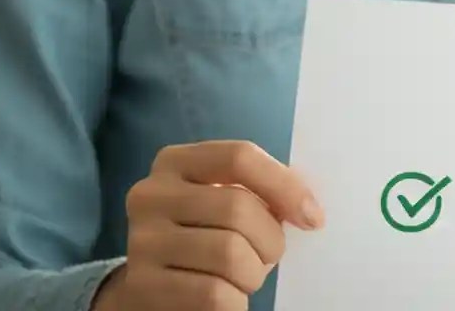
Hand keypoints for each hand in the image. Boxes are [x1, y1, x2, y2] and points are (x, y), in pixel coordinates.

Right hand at [93, 140, 323, 310]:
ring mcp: (141, 240)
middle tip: (268, 257)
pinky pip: (213, 294)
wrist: (150, 287)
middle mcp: (150, 194)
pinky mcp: (142, 285)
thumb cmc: (203, 237)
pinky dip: (235, 302)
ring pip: (229, 254)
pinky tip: (227, 299)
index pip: (239, 157)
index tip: (313, 218)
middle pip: (239, 208)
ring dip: (252, 275)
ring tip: (242, 278)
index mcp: (175, 162)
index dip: (285, 186)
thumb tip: (307, 209)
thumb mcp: (225, 202)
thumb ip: (261, 192)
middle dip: (270, 241)